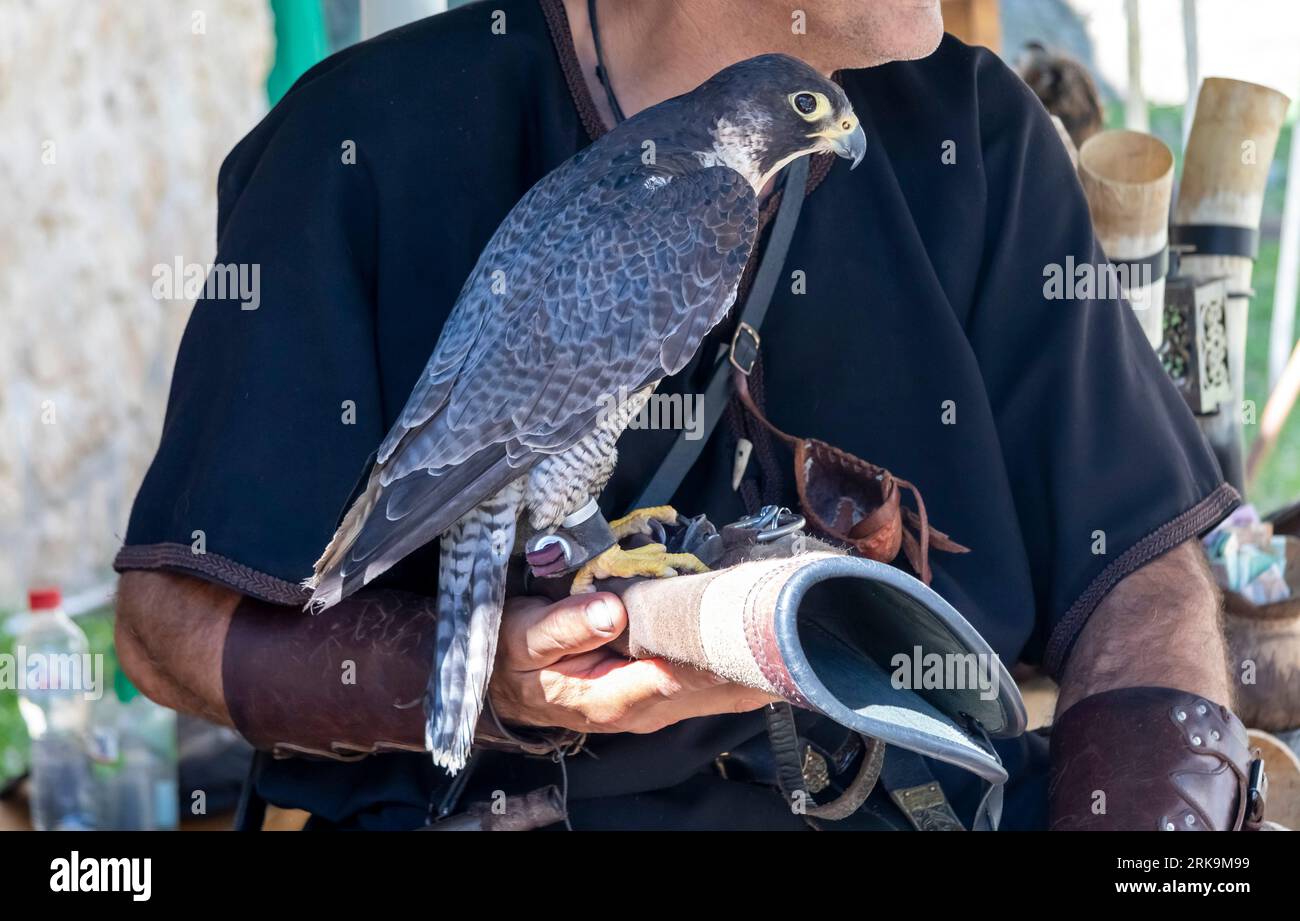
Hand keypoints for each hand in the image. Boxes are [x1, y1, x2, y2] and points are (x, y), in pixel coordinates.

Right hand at [489, 592, 778, 733]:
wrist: (512, 685)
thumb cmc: (518, 658)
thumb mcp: (525, 636)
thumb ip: (566, 626)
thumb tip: (611, 612)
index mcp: (612, 697)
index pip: (677, 675)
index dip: (715, 650)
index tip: (750, 624)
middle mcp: (644, 707)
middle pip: (710, 686)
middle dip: (748, 657)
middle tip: (789, 620)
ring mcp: (659, 705)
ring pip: (718, 690)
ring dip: (752, 664)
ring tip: (792, 629)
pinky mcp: (665, 695)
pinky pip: (713, 686)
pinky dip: (740, 666)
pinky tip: (769, 648)